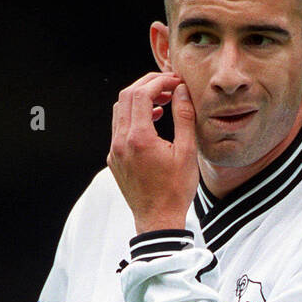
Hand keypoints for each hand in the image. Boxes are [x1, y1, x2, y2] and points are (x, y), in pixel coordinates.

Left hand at [107, 72, 198, 234]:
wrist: (157, 220)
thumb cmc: (175, 191)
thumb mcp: (187, 153)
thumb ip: (184, 117)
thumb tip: (181, 90)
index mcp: (139, 138)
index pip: (142, 93)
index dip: (159, 82)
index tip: (175, 82)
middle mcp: (121, 142)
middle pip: (127, 96)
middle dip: (148, 85)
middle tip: (169, 85)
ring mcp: (114, 151)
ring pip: (120, 110)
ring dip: (139, 99)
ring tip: (163, 101)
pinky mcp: (114, 159)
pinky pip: (119, 127)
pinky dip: (134, 116)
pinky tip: (152, 121)